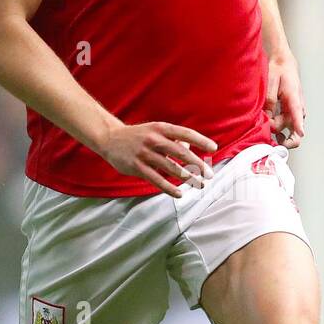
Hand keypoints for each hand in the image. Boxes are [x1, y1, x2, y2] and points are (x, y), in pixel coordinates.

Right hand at [99, 122, 216, 196]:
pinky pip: (156, 180)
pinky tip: (179, 194)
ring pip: (171, 168)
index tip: (213, 148)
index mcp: (161, 128)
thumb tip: (190, 151)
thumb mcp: (155, 131)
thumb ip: (173, 140)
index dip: (200, 140)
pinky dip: (169, 188)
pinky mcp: (137, 167)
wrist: (110, 138)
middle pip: (181, 153)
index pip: (185, 133)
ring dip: (188, 178)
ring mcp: (145, 154)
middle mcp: (154, 140)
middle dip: (198, 165)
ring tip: (199, 185)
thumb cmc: (139, 136)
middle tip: (209, 174)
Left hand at [265, 52, 305, 148]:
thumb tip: (267, 117)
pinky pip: (287, 127)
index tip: (300, 132)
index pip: (297, 113)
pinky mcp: (293, 115)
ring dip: (276, 131)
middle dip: (278, 133)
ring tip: (264, 124)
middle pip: (290, 130)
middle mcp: (298, 110)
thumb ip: (269, 101)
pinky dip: (277, 129)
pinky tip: (268, 124)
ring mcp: (297, 114)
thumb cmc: (279, 72)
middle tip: (267, 132)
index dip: (298, 125)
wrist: (285, 65)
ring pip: (287, 131)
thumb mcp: (270, 83)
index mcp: (294, 99)